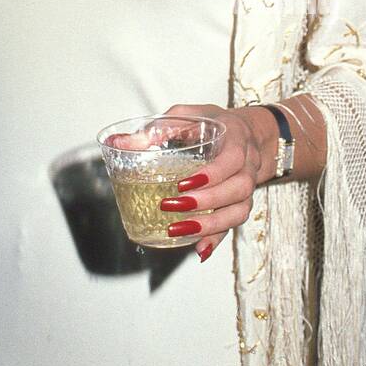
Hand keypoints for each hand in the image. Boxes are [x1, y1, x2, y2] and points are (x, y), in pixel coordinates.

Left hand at [157, 103, 277, 261]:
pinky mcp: (240, 203)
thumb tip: (117, 142)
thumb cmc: (212, 123)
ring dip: (211, 225)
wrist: (245, 133)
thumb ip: (158, 128)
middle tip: (172, 205)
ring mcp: (248, 186)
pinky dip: (217, 239)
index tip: (182, 183)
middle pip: (238, 189)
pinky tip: (199, 250)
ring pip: (238, 210)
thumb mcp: (187, 115)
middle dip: (206, 202)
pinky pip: (234, 224)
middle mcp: (248, 164)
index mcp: (237, 138)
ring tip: (179, 230)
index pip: (232, 159)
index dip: (211, 174)